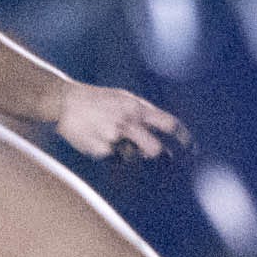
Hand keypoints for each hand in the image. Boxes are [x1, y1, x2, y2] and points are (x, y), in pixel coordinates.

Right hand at [52, 82, 191, 161]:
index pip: (169, 124)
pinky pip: (112, 158)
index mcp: (136, 108)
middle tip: (155, 157)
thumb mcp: (123, 97)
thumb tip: (162, 129)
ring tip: (112, 140)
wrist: (64, 102)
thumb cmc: (97, 100)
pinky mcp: (100, 150)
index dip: (184, 138)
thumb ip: (143, 112)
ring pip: (133, 158)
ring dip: (129, 155)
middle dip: (157, 157)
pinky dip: (108, 153)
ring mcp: (114, 138)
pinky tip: (95, 139)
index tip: (192, 149)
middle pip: (155, 150)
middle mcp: (128, 123)